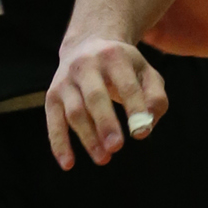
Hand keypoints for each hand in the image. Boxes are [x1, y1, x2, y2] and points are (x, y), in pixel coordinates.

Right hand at [47, 36, 169, 168]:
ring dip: (87, 137)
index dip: (134, 108)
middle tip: (117, 147)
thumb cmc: (124, 66)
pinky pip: (53, 121)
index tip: (142, 133)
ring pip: (74, 111)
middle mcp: (86, 65)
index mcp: (114, 56)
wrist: (88, 44)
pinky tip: (68, 164)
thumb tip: (148, 123)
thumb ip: (155, 96)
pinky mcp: (52, 95)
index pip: (126, 85)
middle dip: (106, 123)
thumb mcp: (145, 72)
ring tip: (104, 158)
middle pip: (95, 97)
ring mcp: (66, 80)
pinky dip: (59, 143)